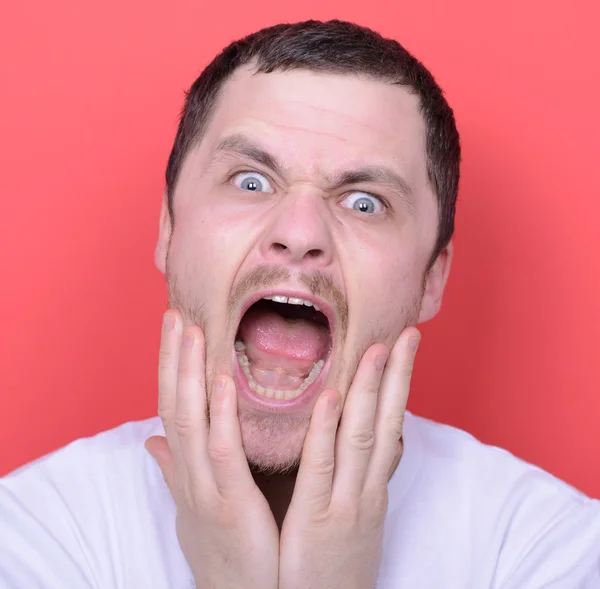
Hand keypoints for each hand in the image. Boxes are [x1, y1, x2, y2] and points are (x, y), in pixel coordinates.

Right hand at [145, 311, 278, 588]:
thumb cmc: (224, 546)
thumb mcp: (196, 503)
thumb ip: (176, 467)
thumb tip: (153, 438)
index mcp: (187, 470)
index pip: (171, 406)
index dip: (169, 366)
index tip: (174, 327)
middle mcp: (189, 473)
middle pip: (173, 405)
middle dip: (172, 358)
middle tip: (175, 313)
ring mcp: (206, 488)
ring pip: (190, 421)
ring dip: (188, 374)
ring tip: (193, 330)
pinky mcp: (231, 504)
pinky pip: (224, 453)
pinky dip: (221, 415)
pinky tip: (224, 380)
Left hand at [279, 328, 420, 588]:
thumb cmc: (335, 564)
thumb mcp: (358, 517)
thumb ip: (363, 475)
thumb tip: (382, 442)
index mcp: (371, 485)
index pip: (390, 424)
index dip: (399, 384)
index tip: (403, 347)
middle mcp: (366, 488)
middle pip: (386, 422)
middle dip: (398, 376)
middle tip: (407, 334)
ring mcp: (346, 503)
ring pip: (362, 436)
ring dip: (371, 390)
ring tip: (378, 348)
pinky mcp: (317, 520)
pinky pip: (321, 468)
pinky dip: (326, 431)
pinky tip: (329, 397)